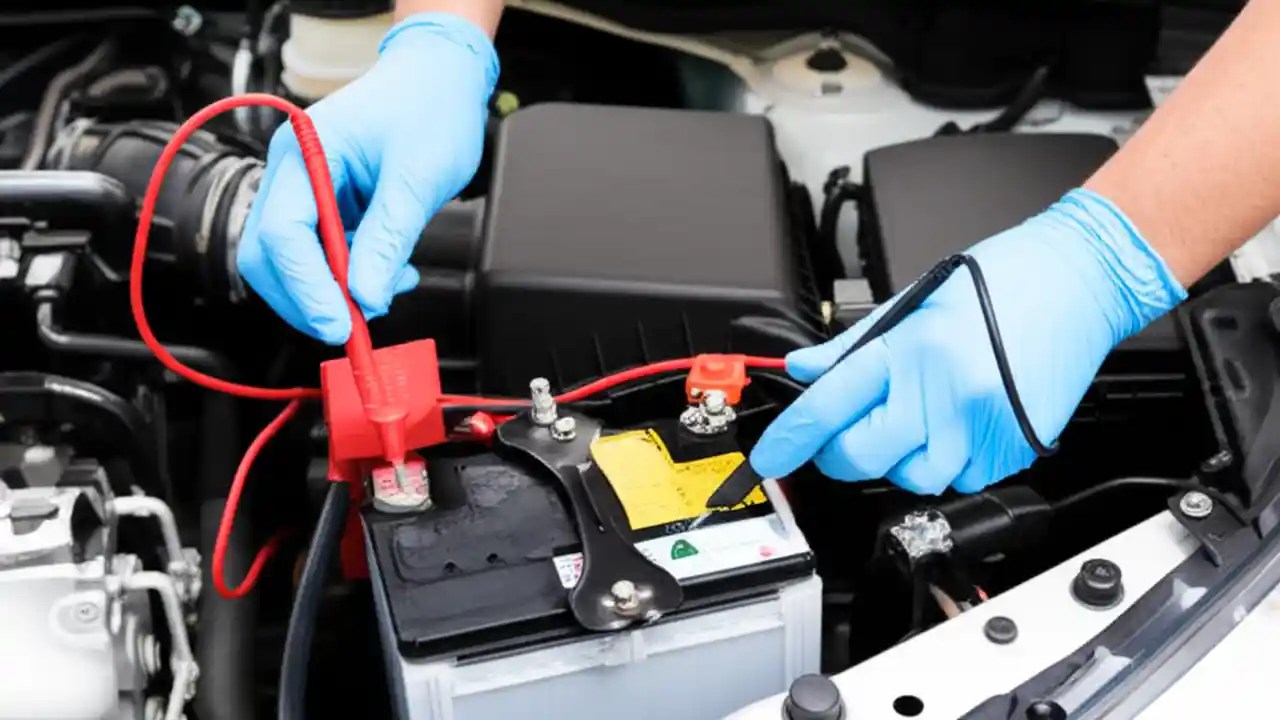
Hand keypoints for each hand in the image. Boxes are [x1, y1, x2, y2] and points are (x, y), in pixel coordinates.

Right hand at [237, 13, 498, 343]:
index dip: (306, 288)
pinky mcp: (328, 206)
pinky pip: (324, 255)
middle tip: (354, 326)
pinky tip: (390, 272)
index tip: (339, 324)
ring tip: (389, 286)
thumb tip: (366, 295)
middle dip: (310, 299)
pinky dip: (352, 276)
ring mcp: (307, 189)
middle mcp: (293, 172)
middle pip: (271, 256)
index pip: (282, 233)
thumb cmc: (429, 107)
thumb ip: (389, 238)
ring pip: (295, 262)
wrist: (440, 78)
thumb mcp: (417, 176)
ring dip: (336, 290)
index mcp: (304, 153)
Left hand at [749, 189, 1186, 493]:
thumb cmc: (1001, 281)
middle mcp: (944, 394)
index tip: (768, 460)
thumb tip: (803, 370)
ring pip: (912, 478)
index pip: (827, 409)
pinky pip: (961, 479)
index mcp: (910, 351)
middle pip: (862, 459)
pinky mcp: (1014, 448)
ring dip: (899, 459)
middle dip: (843, 452)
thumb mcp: (912, 302)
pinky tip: (958, 422)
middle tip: (851, 429)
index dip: (789, 441)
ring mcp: (982, 426)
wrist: (1081, 279)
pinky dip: (948, 461)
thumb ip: (850, 347)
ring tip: (920, 414)